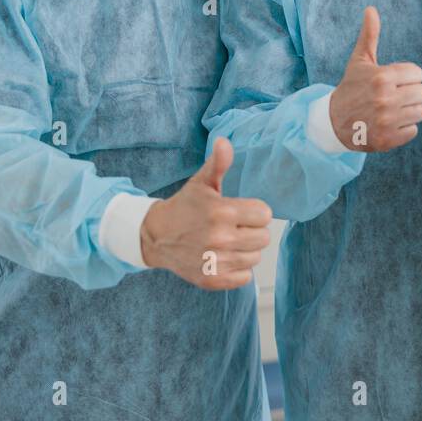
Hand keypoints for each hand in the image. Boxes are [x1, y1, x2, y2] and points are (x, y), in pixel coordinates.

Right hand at [141, 138, 272, 289]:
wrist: (156, 236)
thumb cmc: (185, 207)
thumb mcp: (202, 182)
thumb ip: (218, 163)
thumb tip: (224, 141)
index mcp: (223, 212)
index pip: (265, 215)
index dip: (255, 212)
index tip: (241, 212)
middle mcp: (221, 239)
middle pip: (264, 237)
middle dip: (252, 231)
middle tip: (234, 227)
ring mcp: (216, 262)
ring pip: (255, 257)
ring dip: (245, 250)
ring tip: (227, 242)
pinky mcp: (212, 279)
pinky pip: (245, 277)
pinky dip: (237, 270)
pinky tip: (223, 258)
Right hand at [329, 7, 421, 151]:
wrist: (332, 122)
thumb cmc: (351, 88)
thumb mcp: (359, 61)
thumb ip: (369, 35)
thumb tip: (371, 9)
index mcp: (382, 76)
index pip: (418, 73)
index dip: (407, 76)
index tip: (392, 81)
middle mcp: (385, 98)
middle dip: (410, 93)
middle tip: (393, 96)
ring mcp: (386, 120)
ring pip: (420, 112)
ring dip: (408, 111)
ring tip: (391, 110)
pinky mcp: (387, 139)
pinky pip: (413, 130)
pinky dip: (403, 128)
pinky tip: (389, 124)